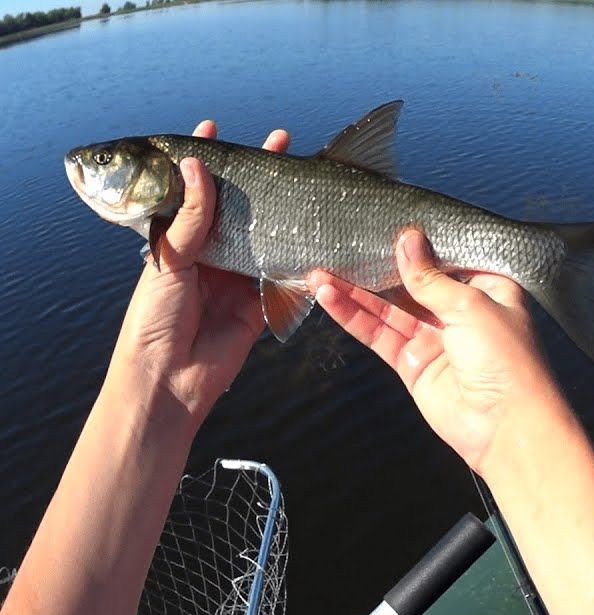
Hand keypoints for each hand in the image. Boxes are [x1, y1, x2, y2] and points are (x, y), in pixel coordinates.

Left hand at [108, 122, 289, 427]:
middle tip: (281, 142)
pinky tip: (312, 223)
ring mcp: (234, 275)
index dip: (201, 159)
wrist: (171, 380)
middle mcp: (206, 253)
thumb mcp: (168, 260)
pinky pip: (281, 271)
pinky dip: (296, 251)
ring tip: (300, 170)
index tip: (214, 128)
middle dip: (254, 174)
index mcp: (175, 239)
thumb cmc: (154, 319)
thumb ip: (190, 216)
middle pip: (234, 205)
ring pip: (261, 231)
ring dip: (279, 205)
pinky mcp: (259, 300)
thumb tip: (196, 166)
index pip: (189, 189)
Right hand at [309, 229, 571, 474]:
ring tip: (319, 269)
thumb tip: (408, 239)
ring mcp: (435, 338)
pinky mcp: (414, 363)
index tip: (385, 222)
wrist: (506, 427)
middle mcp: (462, 312)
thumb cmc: (506, 360)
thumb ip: (431, 276)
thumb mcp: (471, 305)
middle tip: (343, 243)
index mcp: (490, 289)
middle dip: (380, 265)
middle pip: (414, 282)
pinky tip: (329, 296)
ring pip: (389, 308)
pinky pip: (380, 334)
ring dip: (356, 290)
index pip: (448, 258)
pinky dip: (354, 316)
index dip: (419, 243)